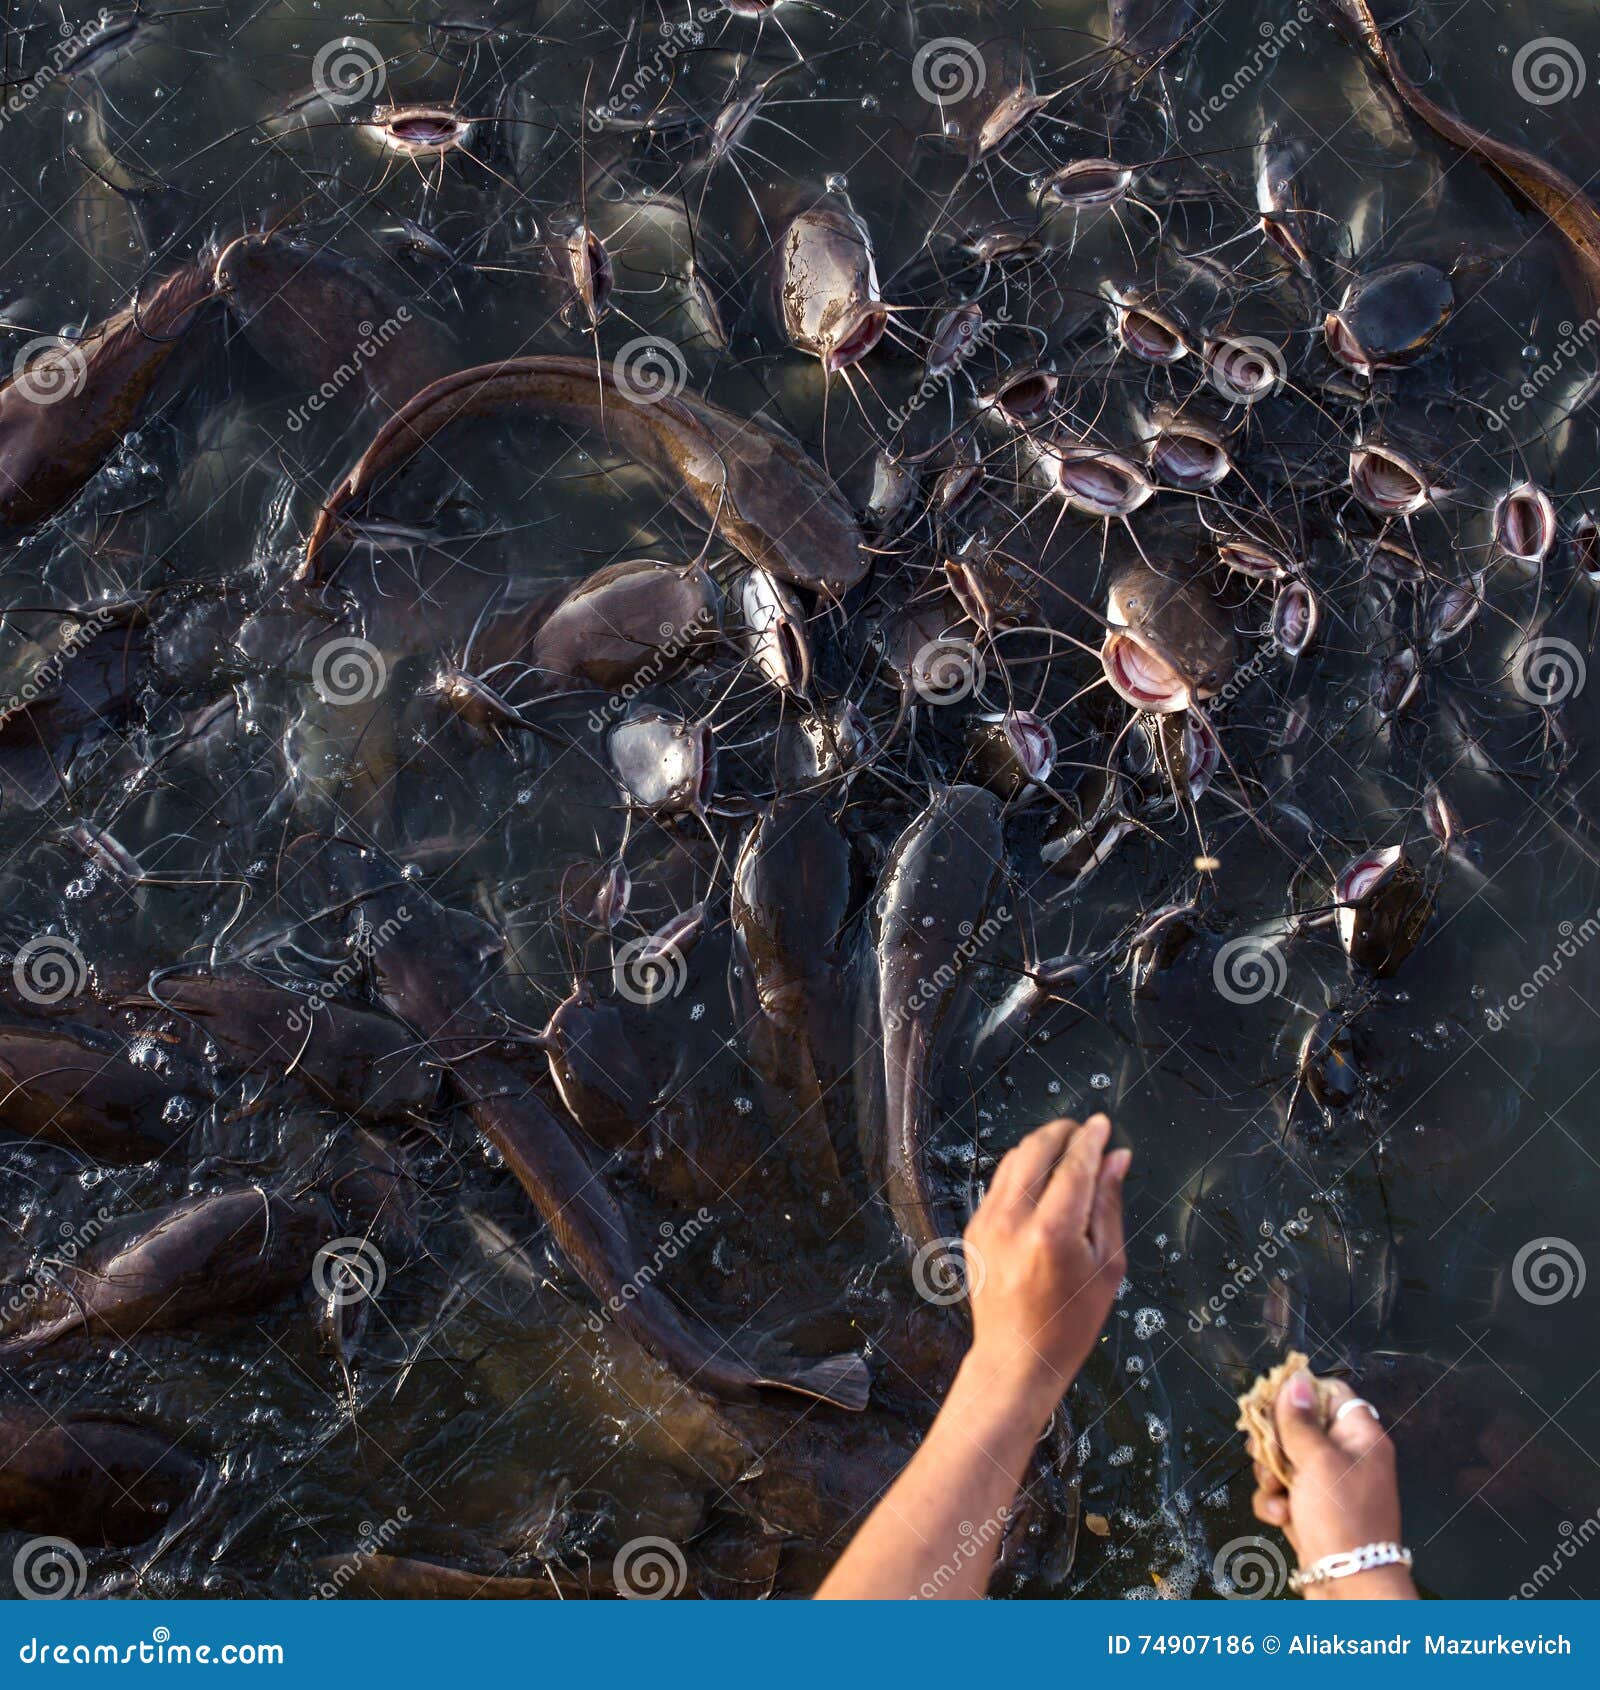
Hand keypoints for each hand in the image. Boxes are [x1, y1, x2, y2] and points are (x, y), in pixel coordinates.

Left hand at [961, 1115, 1129, 1419]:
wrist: (1017, 1357)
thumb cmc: (1071, 1322)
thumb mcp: (1107, 1266)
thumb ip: (1109, 1205)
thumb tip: (1117, 1158)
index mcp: (1052, 1233)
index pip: (1074, 1165)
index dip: (1091, 1139)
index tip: (1103, 1124)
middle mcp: (1013, 1220)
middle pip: (1036, 1149)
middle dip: (1063, 1132)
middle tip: (1085, 1132)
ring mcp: (986, 1222)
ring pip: (1013, 1160)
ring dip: (1040, 1146)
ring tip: (1066, 1151)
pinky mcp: (974, 1227)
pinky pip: (999, 1183)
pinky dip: (1022, 1171)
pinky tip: (1041, 1180)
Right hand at [1251, 1371, 1416, 1598]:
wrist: (1350, 1587)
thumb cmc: (1343, 1519)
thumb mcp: (1319, 1461)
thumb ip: (1299, 1419)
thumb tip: (1295, 1378)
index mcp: (1359, 1436)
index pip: (1331, 1392)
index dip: (1301, 1391)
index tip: (1273, 1398)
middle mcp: (1344, 1456)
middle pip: (1297, 1425)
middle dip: (1274, 1440)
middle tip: (1266, 1451)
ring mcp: (1326, 1485)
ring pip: (1282, 1459)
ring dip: (1269, 1474)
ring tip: (1276, 1491)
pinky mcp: (1309, 1509)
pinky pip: (1280, 1491)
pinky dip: (1273, 1501)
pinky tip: (1280, 1515)